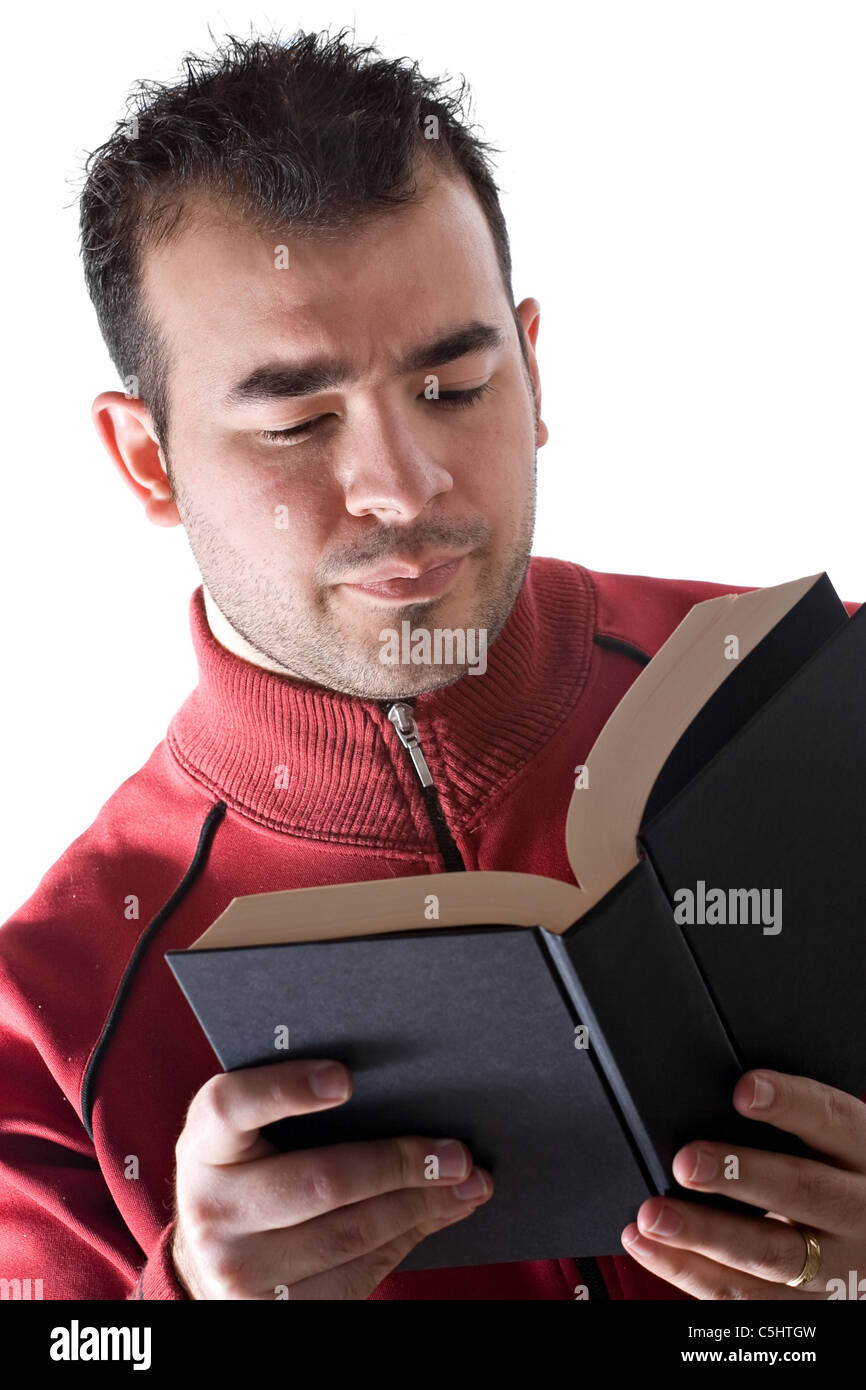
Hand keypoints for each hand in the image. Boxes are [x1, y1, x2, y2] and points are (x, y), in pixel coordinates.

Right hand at [171, 1058, 491, 1298]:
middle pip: (320, 1180)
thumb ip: (296, 1110)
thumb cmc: (247, 1179)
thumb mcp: (247, 1141)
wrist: (207, 1268)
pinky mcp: (271, 1314)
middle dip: (400, 1164)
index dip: (286, 1089)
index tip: (346, 1079)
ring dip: (420, 1206)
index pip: (230, 1106)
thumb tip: (408, 1096)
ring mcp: (235, 1271)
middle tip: (456, 1154)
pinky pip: (355, 1275)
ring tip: (467, 1185)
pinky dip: (405, 1241)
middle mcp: (210, 1209)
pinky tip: (435, 1216)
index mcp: (203, 1145)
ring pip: (350, 1233)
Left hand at [620, 1069, 865, 1298]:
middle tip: (685, 1164)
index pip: (832, 1120)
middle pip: (802, 1192)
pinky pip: (744, 1297)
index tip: (743, 1091)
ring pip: (771, 1256)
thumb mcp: (831, 1143)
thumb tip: (724, 1093)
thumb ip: (792, 1124)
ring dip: (705, 1236)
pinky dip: (688, 1271)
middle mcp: (857, 1210)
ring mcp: (837, 1265)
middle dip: (738, 1176)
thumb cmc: (834, 1176)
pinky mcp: (806, 1303)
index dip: (790, 1103)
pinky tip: (650, 1247)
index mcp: (862, 1153)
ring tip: (654, 1216)